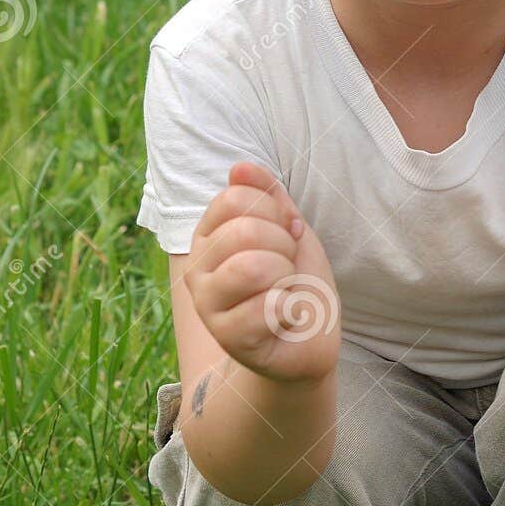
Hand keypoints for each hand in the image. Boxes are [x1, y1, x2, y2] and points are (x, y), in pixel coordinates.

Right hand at [185, 161, 341, 383]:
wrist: (307, 338)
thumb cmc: (295, 280)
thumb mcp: (288, 229)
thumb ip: (268, 197)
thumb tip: (240, 167)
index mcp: (208, 234)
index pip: (235, 197)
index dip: (276, 213)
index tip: (286, 235)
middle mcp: (197, 267)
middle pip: (243, 232)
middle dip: (284, 248)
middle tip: (287, 268)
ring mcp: (207, 305)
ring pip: (251, 268)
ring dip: (286, 277)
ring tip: (285, 290)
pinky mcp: (227, 338)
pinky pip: (268, 307)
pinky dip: (291, 309)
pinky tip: (285, 318)